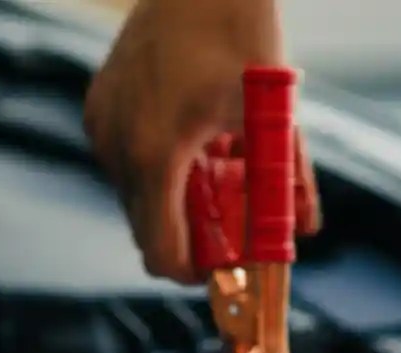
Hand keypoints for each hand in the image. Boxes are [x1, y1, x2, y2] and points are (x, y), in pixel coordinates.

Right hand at [84, 0, 320, 282]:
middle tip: (231, 225)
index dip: (194, 273)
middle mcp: (117, 143)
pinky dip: (159, 169)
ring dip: (176, 200)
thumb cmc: (239, 32)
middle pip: (147, 229)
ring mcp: (102, 123)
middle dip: (190, 237)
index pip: (161, 252)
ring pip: (136, 196)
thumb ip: (283, 179)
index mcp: (156, 154)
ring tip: (219, 171)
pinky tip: (196, 143)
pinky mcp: (99, 106)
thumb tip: (301, 230)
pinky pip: (126, 162)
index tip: (224, 270)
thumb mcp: (272, 113)